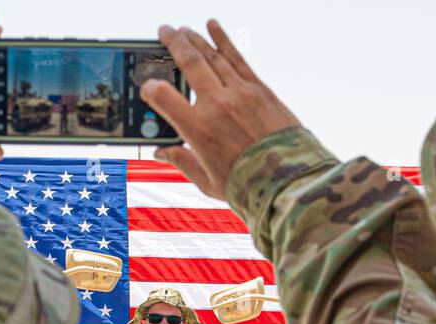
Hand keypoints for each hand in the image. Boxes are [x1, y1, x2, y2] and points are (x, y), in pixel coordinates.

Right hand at [141, 21, 300, 199]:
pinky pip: (237, 58)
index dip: (150, 88)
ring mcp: (239, 93)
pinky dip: (223, 40)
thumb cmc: (246, 186)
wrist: (288, 181)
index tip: (147, 87)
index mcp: (198, 130)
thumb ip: (182, 162)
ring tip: (183, 30)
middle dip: (173, 43)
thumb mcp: (206, 181)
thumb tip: (162, 152)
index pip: (163, 96)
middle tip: (163, 31)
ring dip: (195, 39)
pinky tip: (213, 26)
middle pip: (189, 63)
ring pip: (212, 56)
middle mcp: (216, 105)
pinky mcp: (259, 89)